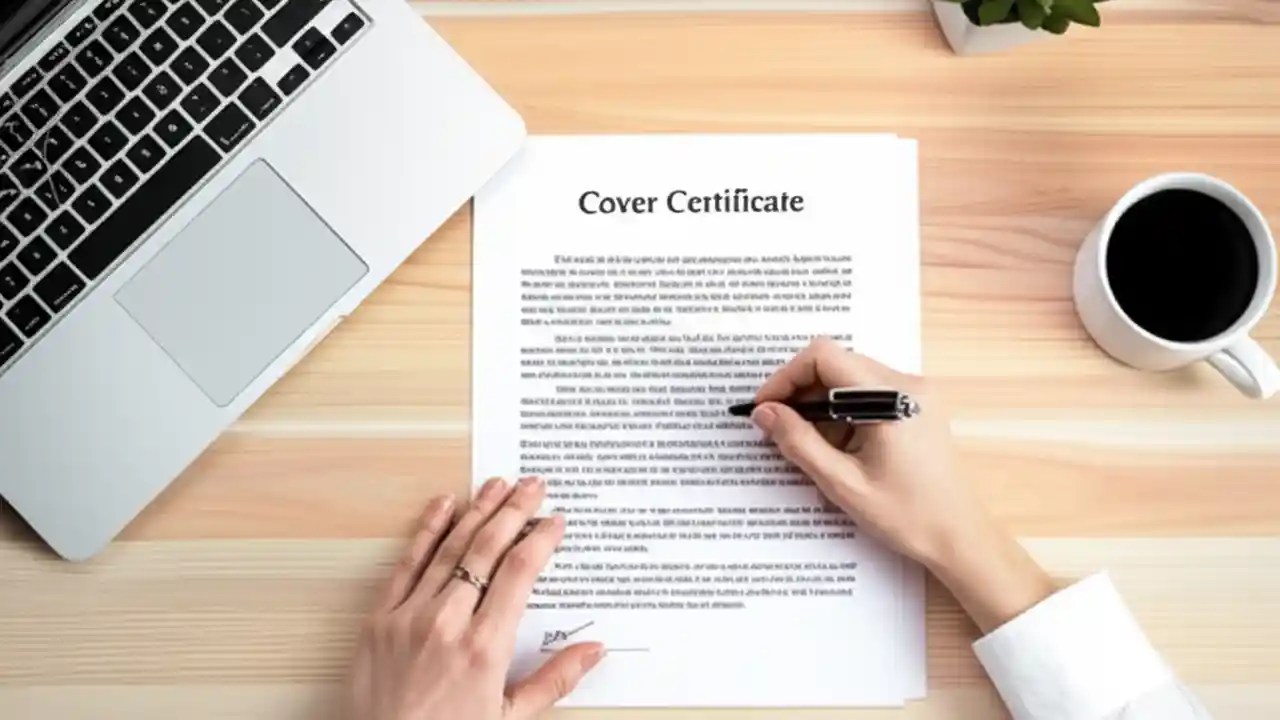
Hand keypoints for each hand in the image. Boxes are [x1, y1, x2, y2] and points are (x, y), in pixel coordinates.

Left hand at [348, 478, 604, 719]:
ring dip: (476, 511)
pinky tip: (442, 506)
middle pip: (487, 550)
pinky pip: (406, 564)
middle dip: (514, 511)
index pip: (520, 573)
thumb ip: (553, 680)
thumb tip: (594, 650)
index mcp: (485, 648)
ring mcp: (410, 617)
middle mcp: (447, 624)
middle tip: (531, 485)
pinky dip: (426, 531)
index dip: (541, 539)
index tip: (555, 521)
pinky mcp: (379, 620)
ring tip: (496, 485)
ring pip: (450, 549)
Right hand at [751, 337, 1054, 631]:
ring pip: (849, 378)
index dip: (786, 377)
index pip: (824, 356)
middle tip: (776, 427)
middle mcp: (906, 384)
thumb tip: (764, 413)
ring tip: (808, 445)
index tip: (765, 408)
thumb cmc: (908, 516)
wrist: (960, 537)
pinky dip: (842, 411)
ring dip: (820, 404)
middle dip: (799, 391)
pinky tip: (836, 447)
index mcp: (891, 396)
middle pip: (835, 363)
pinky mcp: (916, 407)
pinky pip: (867, 393)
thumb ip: (799, 443)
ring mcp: (915, 394)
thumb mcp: (843, 483)